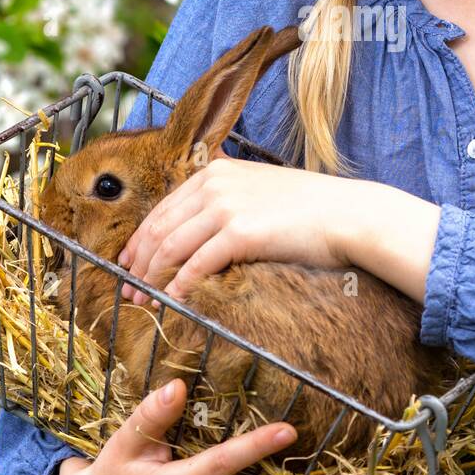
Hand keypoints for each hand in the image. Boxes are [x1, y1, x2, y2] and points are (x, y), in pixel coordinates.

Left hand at [116, 153, 373, 305]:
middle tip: (128, 290)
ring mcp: (225, 206)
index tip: (128, 264)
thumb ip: (226, 201)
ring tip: (144, 302)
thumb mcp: (259, 191)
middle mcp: (214, 183)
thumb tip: (199, 232)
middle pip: (159, 228)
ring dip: (152, 279)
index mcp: (215, 171)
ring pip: (171, 248)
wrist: (346, 214)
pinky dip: (180, 286)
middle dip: (138, 263)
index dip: (140, 240)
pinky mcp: (239, 232)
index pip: (162, 209)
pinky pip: (197, 265)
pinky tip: (174, 303)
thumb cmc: (309, 209)